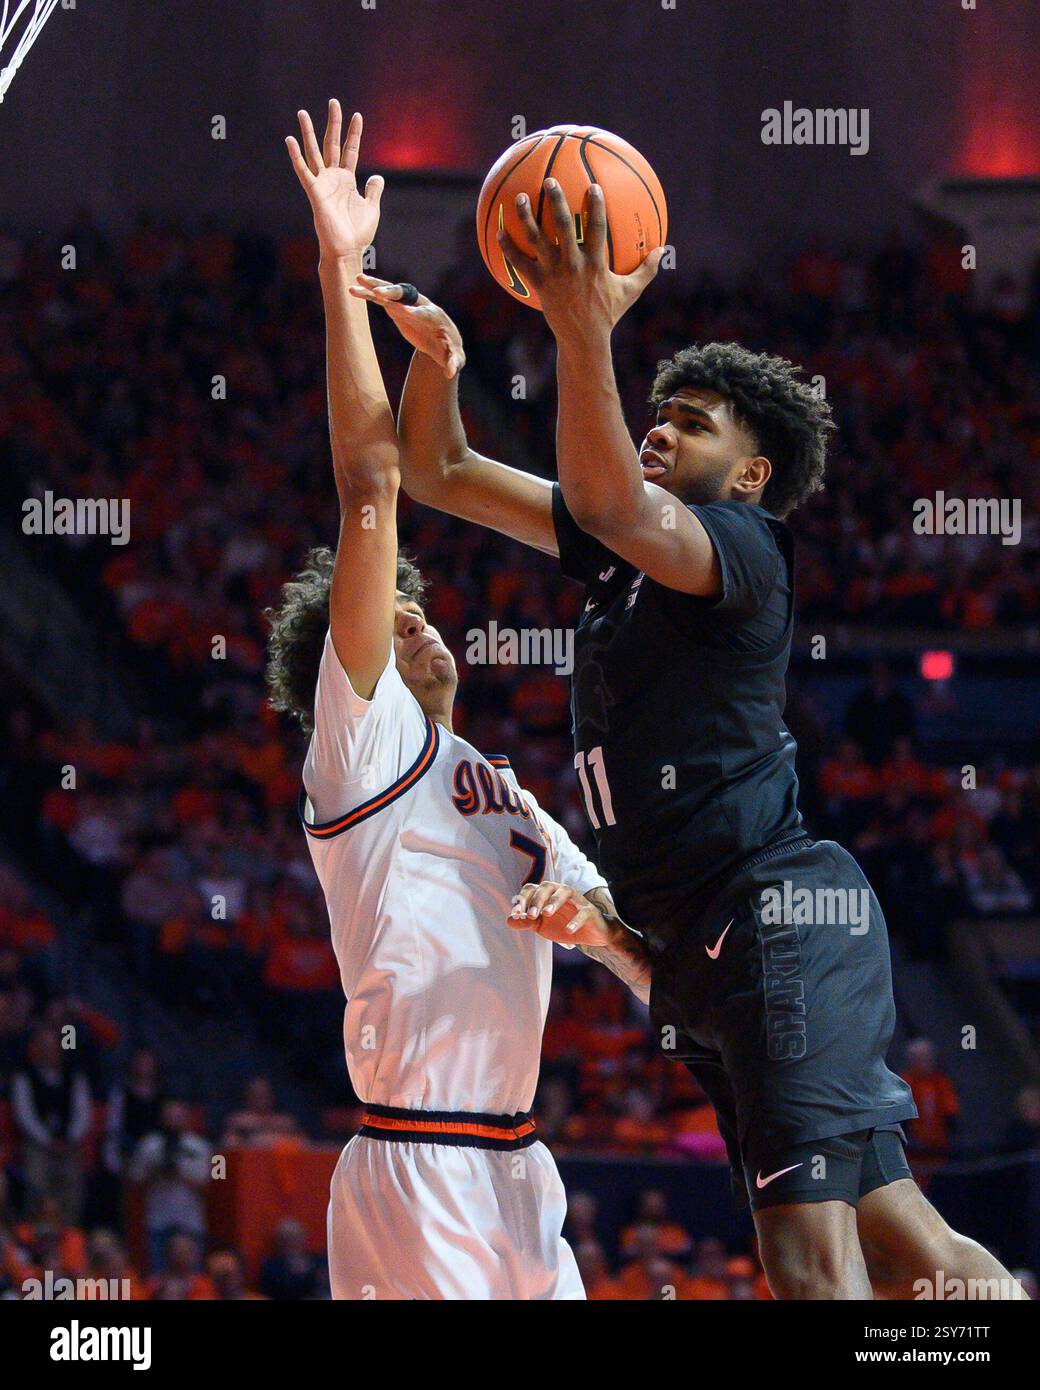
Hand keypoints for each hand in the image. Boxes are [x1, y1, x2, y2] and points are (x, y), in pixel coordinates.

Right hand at [286, 100, 383, 261]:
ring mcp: (322, 183)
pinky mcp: (314, 192)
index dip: (354, 133)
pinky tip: (289, 139)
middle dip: (333, 123)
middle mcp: (333, 178)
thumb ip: (373, 191)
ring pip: (314, 152)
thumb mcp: (371, 208)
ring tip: (302, 112)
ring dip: (309, 132)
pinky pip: (303, 171)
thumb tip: (377, 177)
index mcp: (347, 181)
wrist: (346, 250)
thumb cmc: (357, 233)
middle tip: (334, 102)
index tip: (357, 115)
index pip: (350, 150)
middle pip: (332, 144)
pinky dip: (295, 156)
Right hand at [350, 275, 465, 378]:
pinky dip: (368, 294)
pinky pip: (381, 299)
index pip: (423, 312)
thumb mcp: (454, 357)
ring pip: (390, 292)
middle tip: (379, 292)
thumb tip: (450, 373)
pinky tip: (354, 290)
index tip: (404, 311)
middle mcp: (420, 305)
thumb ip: (453, 362)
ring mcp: (407, 304)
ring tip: (359, 279)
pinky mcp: (396, 308)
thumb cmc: (450, 348)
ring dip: (375, 286)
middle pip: (406, 296)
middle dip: (393, 294)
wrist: (444, 339)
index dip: (414, 311)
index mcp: (434, 316)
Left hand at [497, 180, 663, 340]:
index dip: (595, 206)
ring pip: (537, 240)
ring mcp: (554, 274)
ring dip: (526, 217)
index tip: (592, 185)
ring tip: (520, 198)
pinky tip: (499, 232)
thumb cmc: (608, 314)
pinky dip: (509, 247)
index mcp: (595, 263)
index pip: (596, 228)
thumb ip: (646, 269)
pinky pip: (520, 263)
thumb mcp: (631, 291)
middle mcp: (573, 264)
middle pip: (561, 227)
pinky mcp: (540, 284)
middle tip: (549, 181)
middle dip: (556, 201)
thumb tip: (663, 251)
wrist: (584, 339)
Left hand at [508, 880, 612, 949]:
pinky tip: (568, 930)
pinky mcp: (590, 910)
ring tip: (546, 914)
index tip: (515, 914)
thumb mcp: (542, 926)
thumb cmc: (563, 924)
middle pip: (547, 886)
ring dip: (554, 901)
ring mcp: (576, 900)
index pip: (532, 889)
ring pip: (565, 892)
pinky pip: (583, 911)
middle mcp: (560, 892)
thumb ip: (526, 922)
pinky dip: (575, 920)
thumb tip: (509, 920)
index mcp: (547, 894)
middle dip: (537, 900)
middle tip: (531, 915)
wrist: (590, 934)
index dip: (522, 900)